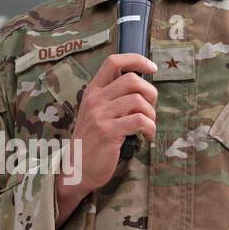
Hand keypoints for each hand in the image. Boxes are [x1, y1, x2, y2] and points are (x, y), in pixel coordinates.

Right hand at [56, 52, 156, 223]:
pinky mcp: (109, 133)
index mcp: (93, 92)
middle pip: (132, 80)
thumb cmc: (92, 142)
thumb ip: (112, 99)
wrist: (76, 170)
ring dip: (152, 114)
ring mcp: (101, 116)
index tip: (152, 68)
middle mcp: (95, 100)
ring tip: (148, 126)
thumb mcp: (95, 114)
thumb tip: (142, 88)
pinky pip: (140, 121)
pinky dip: (150, 128)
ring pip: (139, 101)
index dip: (136, 60)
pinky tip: (147, 136)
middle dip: (150, 93)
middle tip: (151, 108)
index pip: (113, 62)